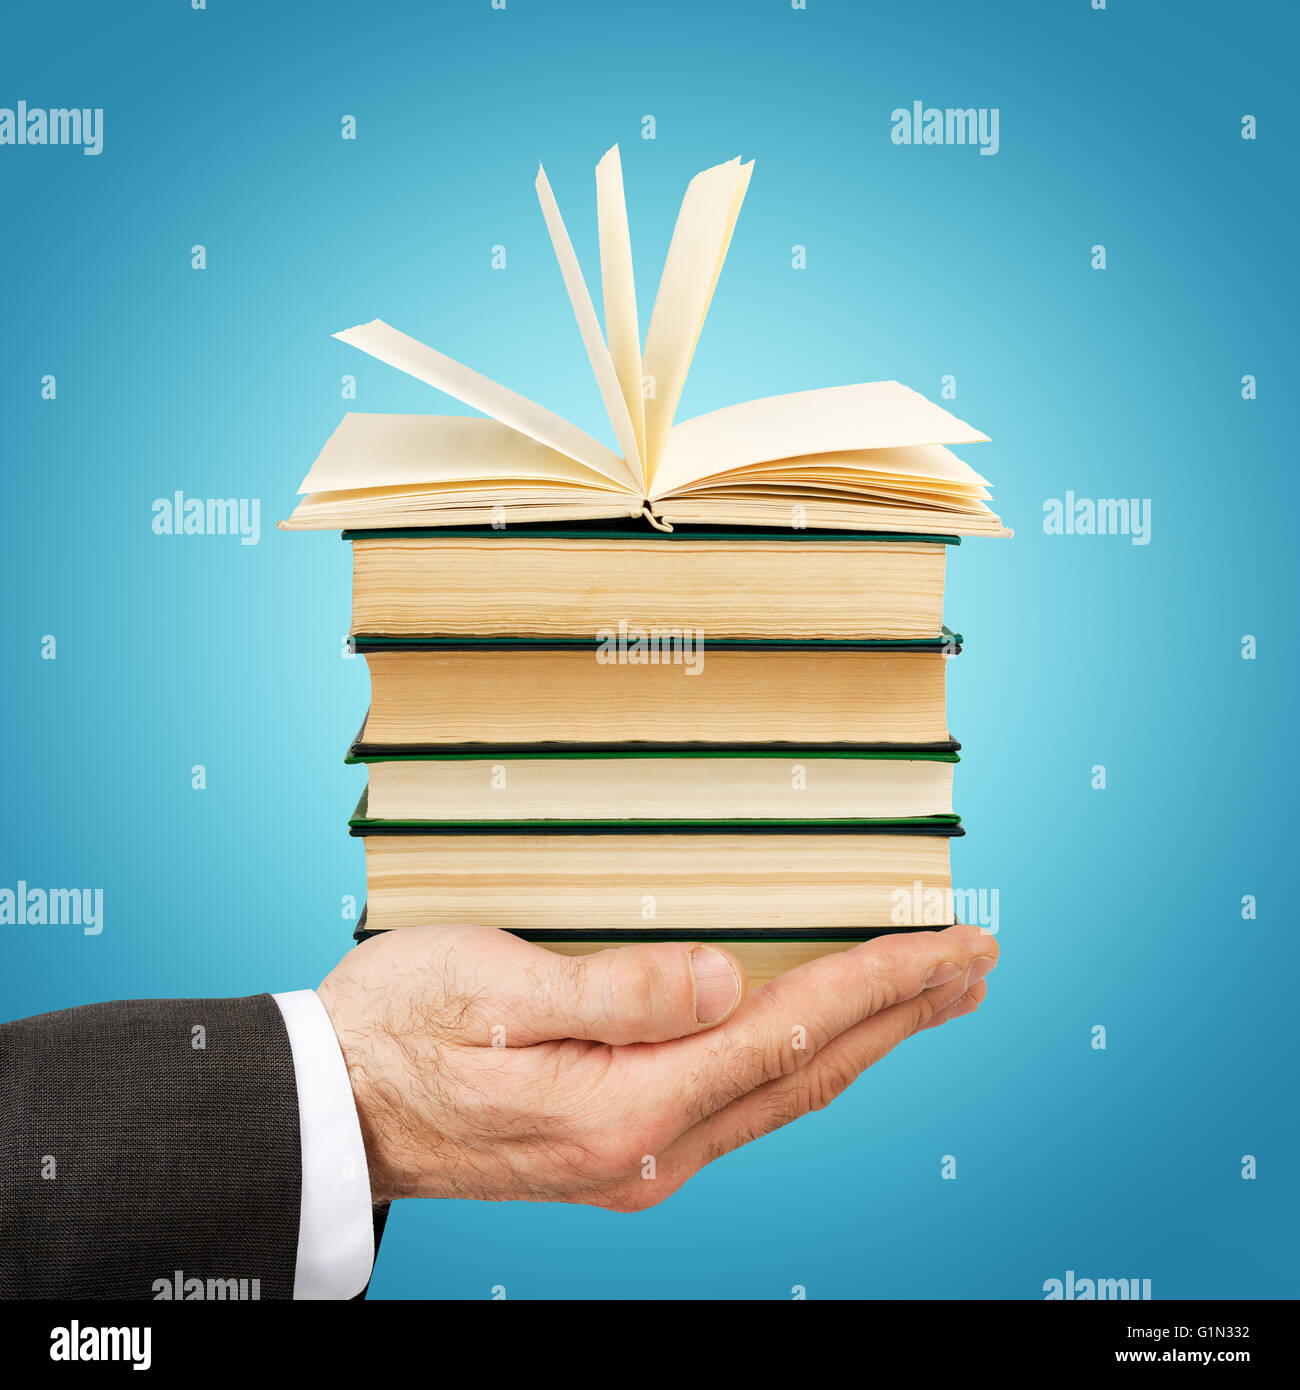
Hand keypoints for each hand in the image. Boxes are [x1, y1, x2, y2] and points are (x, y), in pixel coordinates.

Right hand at [316, 923, 996, 1208]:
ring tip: (929, 997)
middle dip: (902, 1014)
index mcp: (625, 1104)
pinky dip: (805, 1060)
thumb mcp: (488, 989)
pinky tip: (822, 1039)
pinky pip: (743, 1102)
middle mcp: (649, 1147)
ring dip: (867, 1040)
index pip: (788, 1032)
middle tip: (977, 964)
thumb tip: (723, 979)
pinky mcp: (622, 1147)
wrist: (333, 1109)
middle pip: (809, 1071)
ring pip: (784, 1092)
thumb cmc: (397, 1031)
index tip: (953, 944)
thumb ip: (614, 991)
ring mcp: (639, 1158)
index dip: (880, 985)